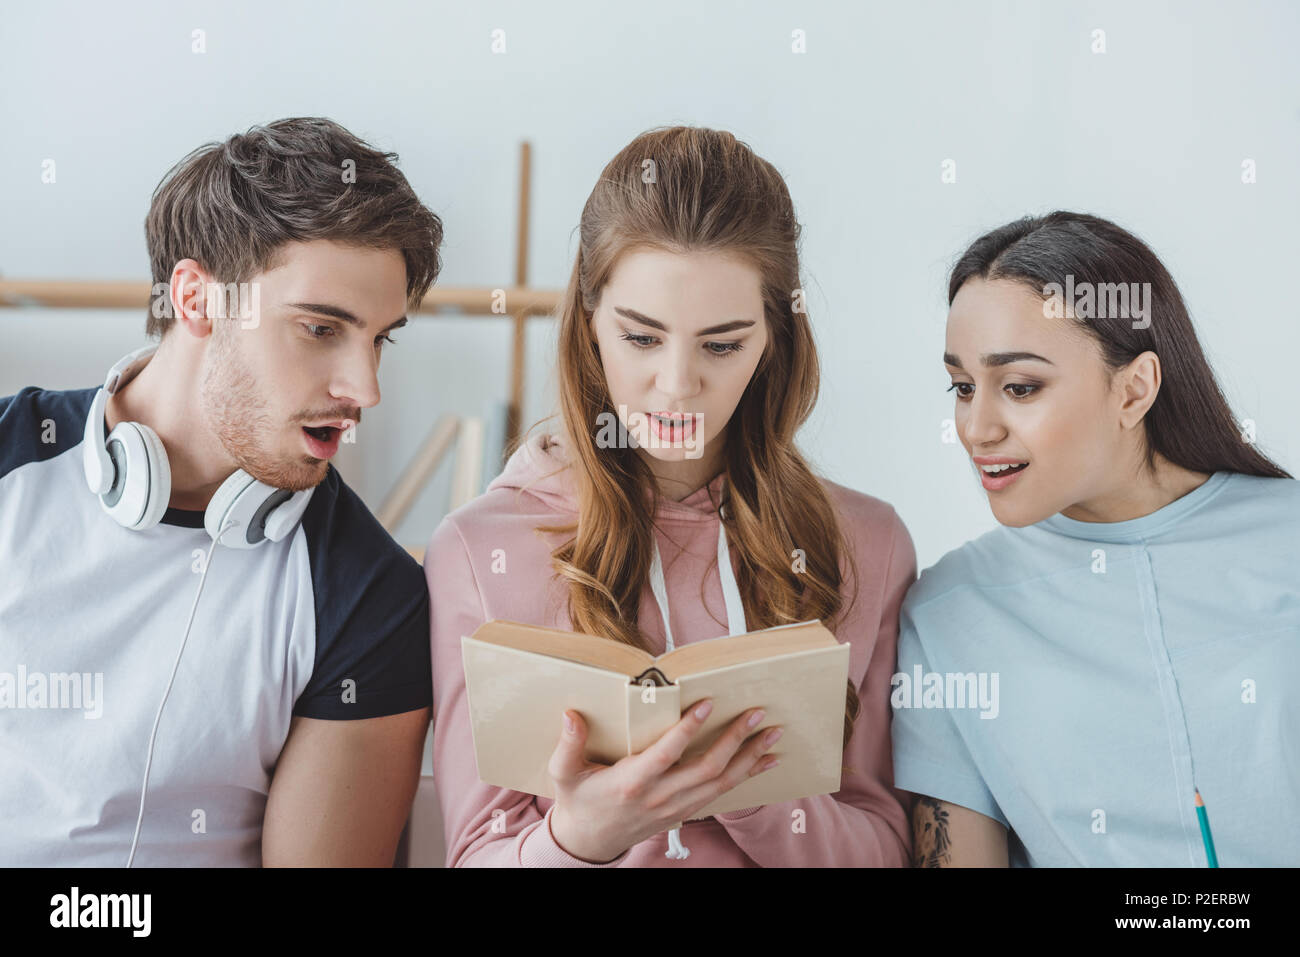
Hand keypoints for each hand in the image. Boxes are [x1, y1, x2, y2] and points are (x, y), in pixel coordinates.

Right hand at [546, 698, 782, 862]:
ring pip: (721, 783)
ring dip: (749, 758)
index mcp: (631, 783)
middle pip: (706, 768)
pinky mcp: (685, 811)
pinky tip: (764, 761)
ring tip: (772, 734)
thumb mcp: (564, 773)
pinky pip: (722, 793)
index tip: (708, 704)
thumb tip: (571, 715)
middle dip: (735, 741)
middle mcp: (660, 796)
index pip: (666, 754)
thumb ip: (568, 744)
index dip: (688, 730)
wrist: (590, 841)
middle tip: (756, 714)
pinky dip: (746, 776)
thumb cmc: (579, 801)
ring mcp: (676, 807)